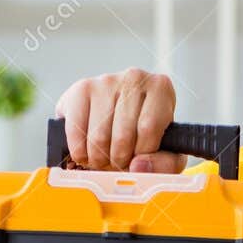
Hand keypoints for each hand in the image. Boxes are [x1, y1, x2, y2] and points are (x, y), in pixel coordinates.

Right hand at [54, 68, 184, 172]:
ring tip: (103, 156)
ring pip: (98, 137)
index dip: (140, 154)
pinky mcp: (81, 89)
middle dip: (118, 160)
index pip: (148, 129)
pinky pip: (76, 133)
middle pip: (122, 135)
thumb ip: (164, 164)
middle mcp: (134, 77)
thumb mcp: (165, 153)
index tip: (136, 159)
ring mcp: (105, 81)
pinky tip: (87, 150)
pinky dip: (79, 152)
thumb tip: (138, 165)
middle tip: (117, 162)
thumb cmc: (144, 135)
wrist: (113, 117)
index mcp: (160, 88)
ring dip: (98, 159)